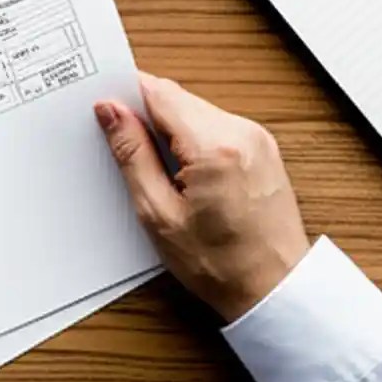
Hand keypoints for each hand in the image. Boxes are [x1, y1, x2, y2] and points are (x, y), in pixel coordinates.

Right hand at [94, 72, 310, 321]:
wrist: (277, 289)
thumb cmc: (221, 264)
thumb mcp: (158, 213)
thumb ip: (132, 154)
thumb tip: (111, 111)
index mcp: (214, 146)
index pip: (158, 92)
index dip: (125, 95)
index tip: (104, 111)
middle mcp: (241, 132)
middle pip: (177, 98)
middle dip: (146, 116)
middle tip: (124, 151)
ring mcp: (257, 138)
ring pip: (195, 111)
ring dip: (169, 130)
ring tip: (158, 173)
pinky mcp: (263, 148)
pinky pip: (215, 127)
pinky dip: (191, 140)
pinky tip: (183, 175)